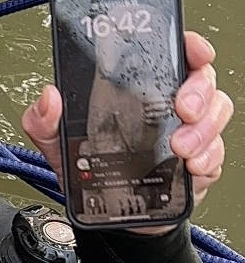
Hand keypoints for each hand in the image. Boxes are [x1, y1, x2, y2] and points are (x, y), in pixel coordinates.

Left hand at [21, 31, 233, 227]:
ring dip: (203, 129)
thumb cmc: (92, 171)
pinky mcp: (199, 161)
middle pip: (203, 80)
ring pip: (216, 114)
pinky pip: (217, 152)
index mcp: (138, 90)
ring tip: (180, 148)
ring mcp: (188, 132)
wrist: (112, 216)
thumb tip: (48, 98)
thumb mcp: (59, 143)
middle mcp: (167, 106)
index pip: (171, 55)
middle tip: (181, 109)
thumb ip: (45, 120)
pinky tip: (189, 167)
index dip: (189, 46)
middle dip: (199, 91)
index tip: (193, 50)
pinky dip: (208, 159)